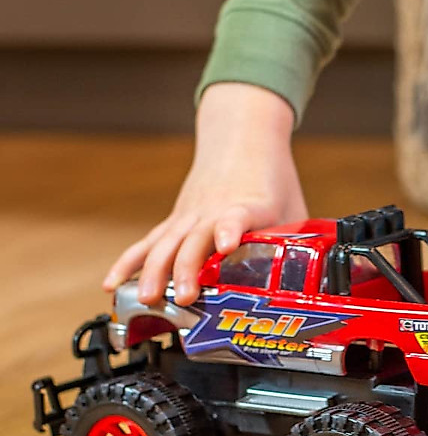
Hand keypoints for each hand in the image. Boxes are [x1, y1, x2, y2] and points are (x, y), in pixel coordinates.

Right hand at [103, 83, 307, 306]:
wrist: (243, 137)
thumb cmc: (272, 180)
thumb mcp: (294, 211)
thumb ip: (295, 247)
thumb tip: (304, 288)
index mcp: (252, 206)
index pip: (237, 216)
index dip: (230, 229)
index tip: (226, 243)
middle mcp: (214, 210)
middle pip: (195, 239)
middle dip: (187, 269)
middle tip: (183, 296)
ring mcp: (190, 215)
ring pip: (167, 243)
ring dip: (156, 272)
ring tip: (149, 298)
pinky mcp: (177, 220)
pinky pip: (150, 243)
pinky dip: (130, 263)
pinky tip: (113, 284)